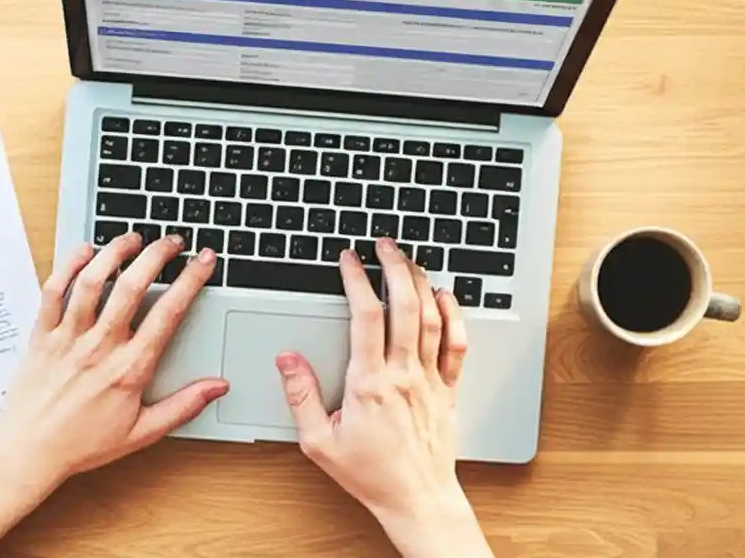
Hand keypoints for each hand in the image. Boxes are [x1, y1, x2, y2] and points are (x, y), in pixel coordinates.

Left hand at [0, 233, 224, 556]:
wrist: (29, 452)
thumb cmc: (83, 444)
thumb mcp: (142, 432)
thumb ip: (184, 406)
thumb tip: (218, 387)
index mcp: (129, 369)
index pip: (169, 313)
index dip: (191, 280)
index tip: (204, 260)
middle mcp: (100, 347)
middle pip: (133, 286)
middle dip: (158, 255)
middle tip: (173, 241)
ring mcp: (68, 337)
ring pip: (93, 280)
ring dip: (115, 252)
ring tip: (133, 238)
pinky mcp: (41, 335)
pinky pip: (54, 290)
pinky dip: (69, 265)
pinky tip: (85, 251)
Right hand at [275, 237, 491, 557]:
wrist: (417, 499)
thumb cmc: (370, 474)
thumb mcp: (318, 441)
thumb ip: (300, 396)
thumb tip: (287, 359)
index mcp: (369, 383)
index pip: (364, 316)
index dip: (356, 279)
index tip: (349, 260)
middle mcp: (403, 375)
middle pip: (404, 305)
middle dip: (394, 266)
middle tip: (383, 244)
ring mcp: (430, 380)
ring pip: (432, 318)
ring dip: (421, 282)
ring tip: (408, 260)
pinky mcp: (448, 389)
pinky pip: (457, 344)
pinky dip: (453, 314)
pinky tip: (445, 296)